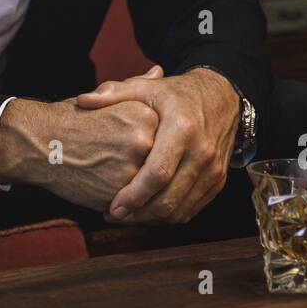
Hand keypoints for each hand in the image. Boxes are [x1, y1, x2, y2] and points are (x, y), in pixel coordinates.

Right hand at [0, 96, 158, 213]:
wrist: (39, 141)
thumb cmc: (72, 119)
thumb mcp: (105, 96)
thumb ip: (137, 87)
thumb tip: (159, 71)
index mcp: (147, 115)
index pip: (164, 140)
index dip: (144, 148)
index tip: (123, 146)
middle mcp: (145, 140)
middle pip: (157, 163)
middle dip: (141, 169)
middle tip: (114, 164)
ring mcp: (133, 168)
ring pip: (148, 187)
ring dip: (136, 189)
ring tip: (107, 175)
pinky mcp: (118, 193)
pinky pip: (133, 204)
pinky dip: (123, 203)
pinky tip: (101, 187)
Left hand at [75, 65, 239, 224]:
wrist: (223, 96)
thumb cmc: (177, 93)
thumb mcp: (147, 87)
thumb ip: (113, 93)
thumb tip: (83, 100)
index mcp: (182, 128)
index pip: (158, 173)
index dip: (134, 195)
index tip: (112, 206)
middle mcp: (202, 152)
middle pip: (169, 199)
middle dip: (139, 214)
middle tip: (114, 215)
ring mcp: (214, 169)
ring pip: (181, 210)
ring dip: (151, 220)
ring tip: (127, 216)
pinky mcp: (218, 181)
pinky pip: (192, 209)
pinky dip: (168, 216)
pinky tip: (147, 211)